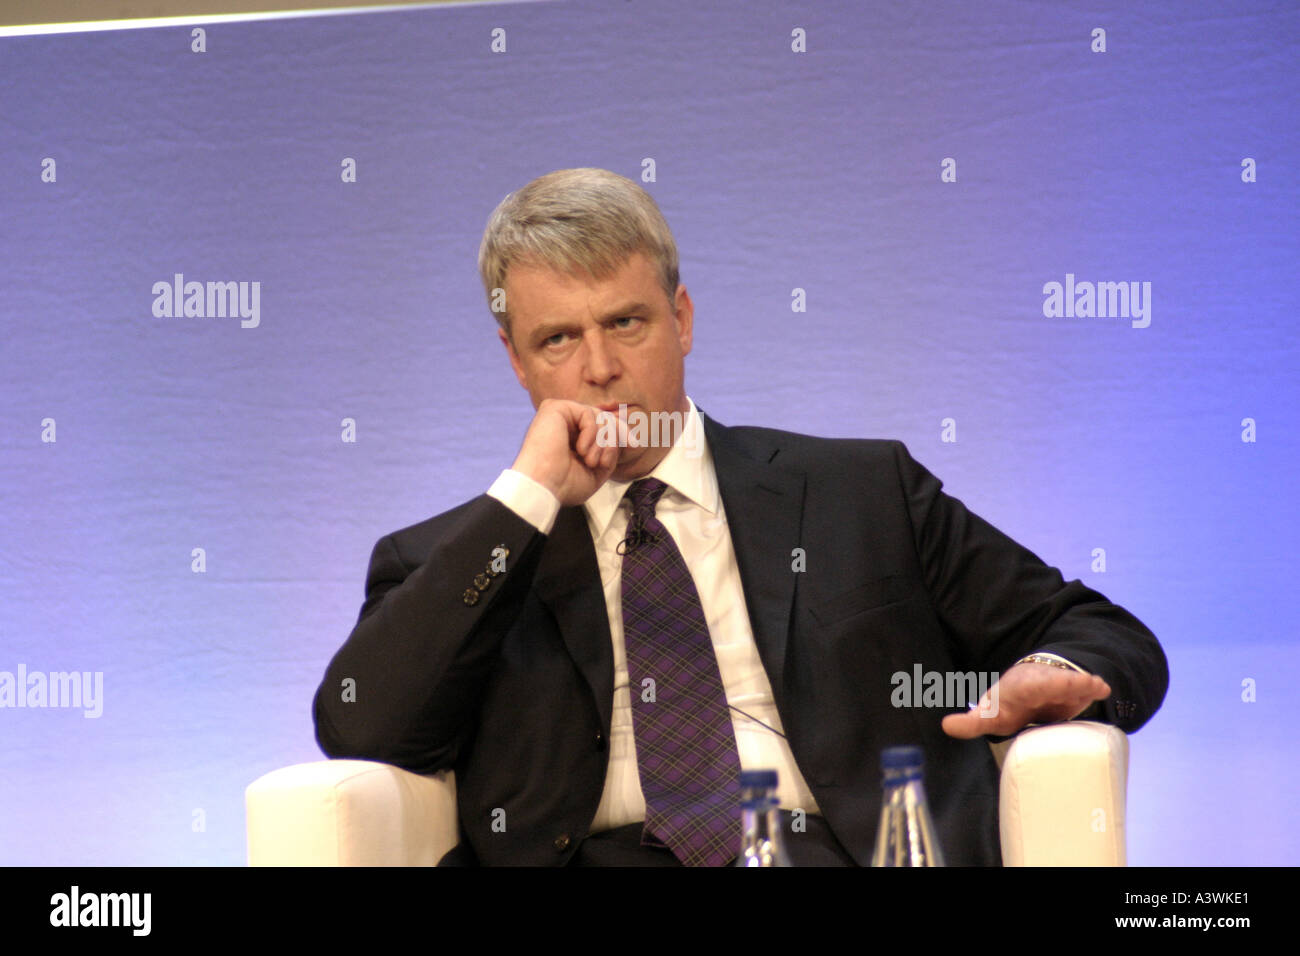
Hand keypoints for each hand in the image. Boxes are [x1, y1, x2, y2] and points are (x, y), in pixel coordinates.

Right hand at [511, 399, 631, 506]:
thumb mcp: (597, 469)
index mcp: (572, 437)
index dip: (620, 432)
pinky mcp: (554, 408)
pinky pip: (588, 413)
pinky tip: (581, 450)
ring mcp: (559, 415)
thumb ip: (609, 450)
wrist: (544, 487)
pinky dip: (592, 433)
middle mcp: (564, 424)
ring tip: (591, 461)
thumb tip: (622, 434)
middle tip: (613, 455)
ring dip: (603, 441)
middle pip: (604, 418)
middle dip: (616, 435)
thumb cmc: (565, 484)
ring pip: (599, 416)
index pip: (602, 425)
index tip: (635, 444)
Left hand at [940, 662, 1110, 739]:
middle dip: (1059, 683)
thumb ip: (972, 721)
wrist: (1034, 685)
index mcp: (1016, 690)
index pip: (1018, 690)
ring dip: (1080, 684)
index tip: (1024, 696)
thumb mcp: (991, 713)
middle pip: (1048, 682)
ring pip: (1069, 682)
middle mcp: (1038, 684)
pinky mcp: (1075, 693)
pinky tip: (1103, 688)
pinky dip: (1092, 687)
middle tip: (1071, 683)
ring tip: (1095, 685)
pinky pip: (1084, 688)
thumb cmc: (1010, 702)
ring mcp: (1058, 686)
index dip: (1026, 691)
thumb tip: (946, 726)